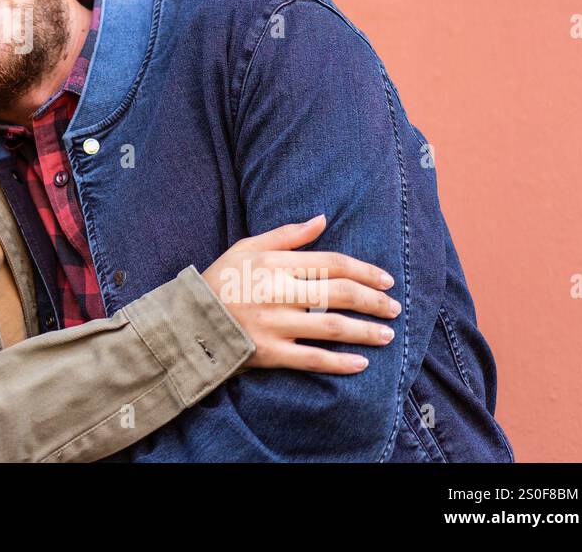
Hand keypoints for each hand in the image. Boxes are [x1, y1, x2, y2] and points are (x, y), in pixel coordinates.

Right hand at [201, 214, 400, 373]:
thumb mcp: (246, 248)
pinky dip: (340, 362)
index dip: (364, 270)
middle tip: (394, 308)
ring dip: (365, 331)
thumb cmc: (220, 281)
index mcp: (274, 263)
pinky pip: (313, 359)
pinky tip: (361, 363)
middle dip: (373, 300)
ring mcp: (274, 324)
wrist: (188, 321)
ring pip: (331, 326)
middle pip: (338, 293)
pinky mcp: (269, 353)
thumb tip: (322, 219)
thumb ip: (286, 235)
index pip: (331, 263)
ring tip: (388, 335)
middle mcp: (277, 292)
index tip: (386, 280)